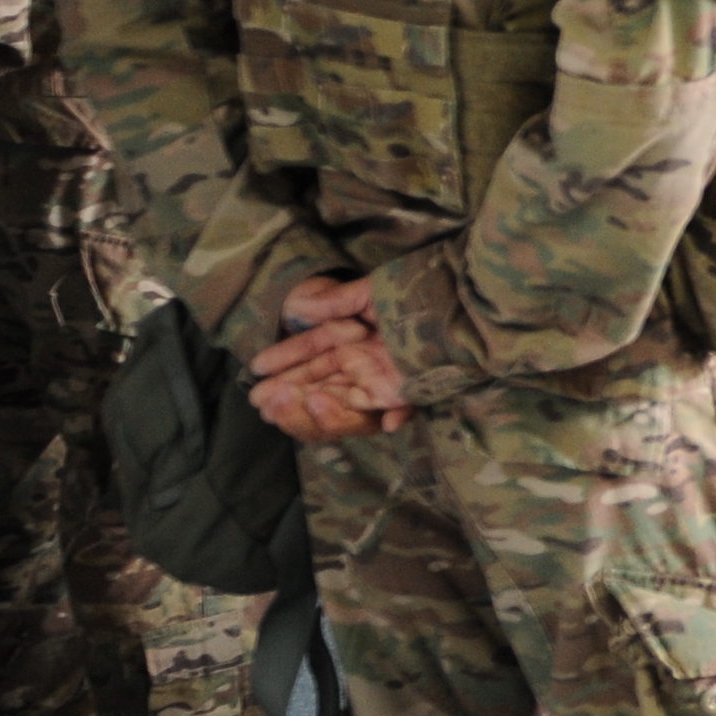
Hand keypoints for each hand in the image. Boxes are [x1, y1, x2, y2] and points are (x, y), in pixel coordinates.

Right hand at [250, 274, 407, 442]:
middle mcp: (360, 358)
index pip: (309, 350)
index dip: (283, 358)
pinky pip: (375, 411)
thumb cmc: (415, 294)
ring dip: (309, 406)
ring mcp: (377, 377)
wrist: (459, 306)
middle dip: (285, 390)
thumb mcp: (371, 293)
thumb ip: (336, 302)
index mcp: (350, 334)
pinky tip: (356, 422)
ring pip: (334, 399)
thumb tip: (299, 308)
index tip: (255, 370)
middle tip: (259, 399)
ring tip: (282, 406)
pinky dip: (360, 416)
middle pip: (315, 380)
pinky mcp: (399, 392)